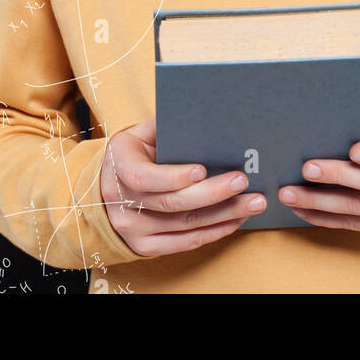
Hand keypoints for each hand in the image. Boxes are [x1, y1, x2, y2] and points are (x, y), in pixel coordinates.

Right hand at [99, 115, 265, 256]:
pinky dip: (214, 232)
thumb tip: (202, 111)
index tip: (203, 170)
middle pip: (172, 204)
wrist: (107, 187)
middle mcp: (122, 203)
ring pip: (184, 226)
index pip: (143, 178)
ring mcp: (133, 230)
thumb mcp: (138, 133)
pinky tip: (235, 219)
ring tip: (252, 202)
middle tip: (243, 182)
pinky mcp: (145, 248)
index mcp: (119, 167)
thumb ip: (163, 126)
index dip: (173, 177)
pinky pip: (185, 243)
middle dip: (213, 193)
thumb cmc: (133, 153)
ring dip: (223, 215)